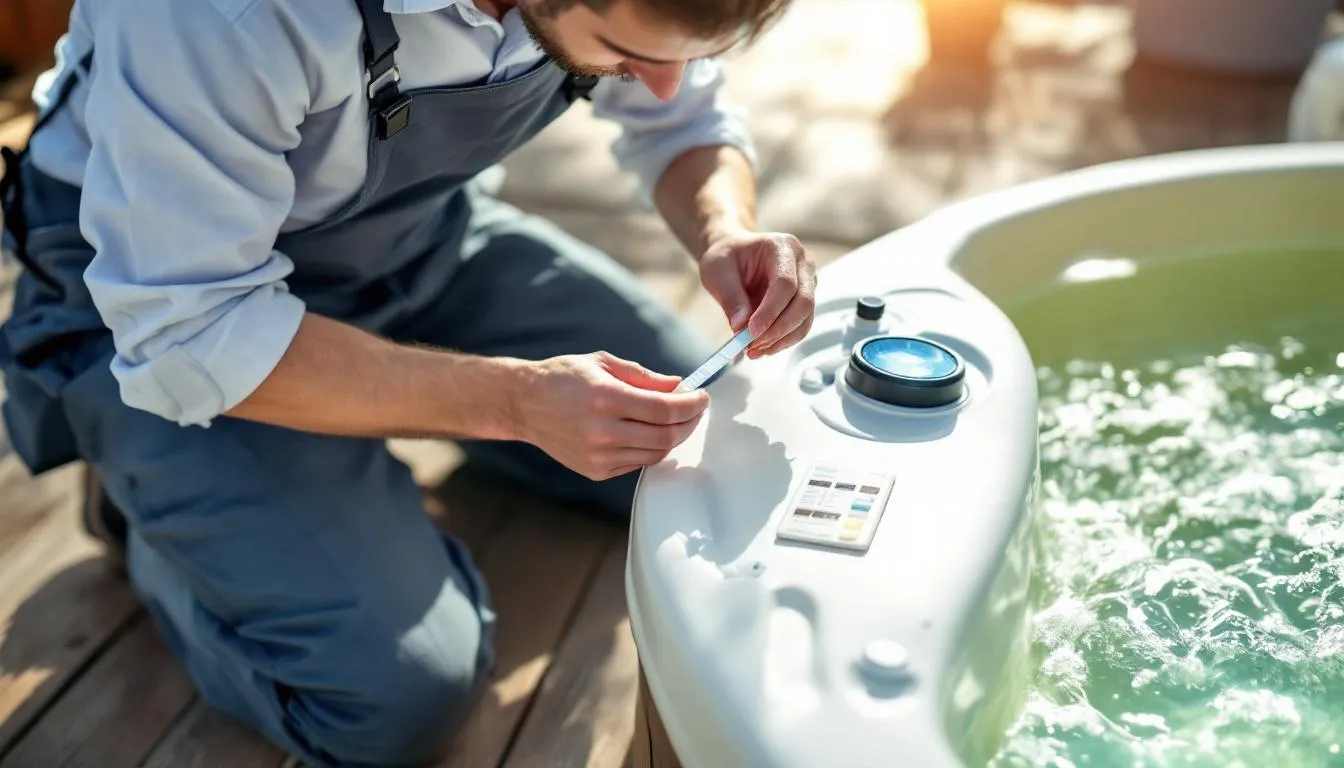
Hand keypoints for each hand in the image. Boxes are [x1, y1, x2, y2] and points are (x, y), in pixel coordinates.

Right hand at [512, 352, 709, 480]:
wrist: (524, 404)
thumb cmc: (564, 377)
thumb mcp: (603, 363)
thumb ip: (644, 376)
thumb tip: (678, 386)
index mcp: (605, 398)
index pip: (664, 409)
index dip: (690, 405)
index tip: (702, 396)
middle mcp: (602, 431)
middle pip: (665, 436)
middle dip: (689, 422)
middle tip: (695, 409)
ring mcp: (598, 455)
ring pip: (655, 453)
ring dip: (673, 437)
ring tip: (674, 419)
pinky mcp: (596, 470)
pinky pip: (637, 463)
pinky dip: (650, 448)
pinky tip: (647, 432)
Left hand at [698, 230, 816, 357]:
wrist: (734, 254)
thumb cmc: (726, 256)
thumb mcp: (718, 271)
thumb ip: (731, 297)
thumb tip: (741, 328)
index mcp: (783, 246)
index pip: (785, 283)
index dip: (770, 311)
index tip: (751, 332)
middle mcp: (802, 263)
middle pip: (803, 302)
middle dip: (778, 329)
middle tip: (752, 345)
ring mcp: (807, 283)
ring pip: (805, 318)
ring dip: (781, 340)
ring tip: (753, 351)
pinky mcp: (803, 301)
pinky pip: (800, 326)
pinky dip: (782, 341)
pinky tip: (762, 349)